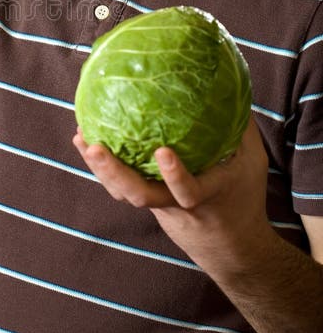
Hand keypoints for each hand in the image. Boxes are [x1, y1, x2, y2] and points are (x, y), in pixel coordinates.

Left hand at [73, 117, 270, 272]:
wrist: (232, 249)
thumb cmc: (244, 198)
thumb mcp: (252, 162)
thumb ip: (240, 127)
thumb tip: (228, 83)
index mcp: (206, 195)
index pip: (188, 192)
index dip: (175, 176)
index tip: (163, 152)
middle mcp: (176, 205)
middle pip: (140, 196)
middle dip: (114, 172)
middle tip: (93, 146)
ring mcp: (158, 205)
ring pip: (124, 193)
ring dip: (100, 169)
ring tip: (81, 137)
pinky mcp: (148, 203)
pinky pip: (122, 186)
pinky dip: (104, 166)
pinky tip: (87, 139)